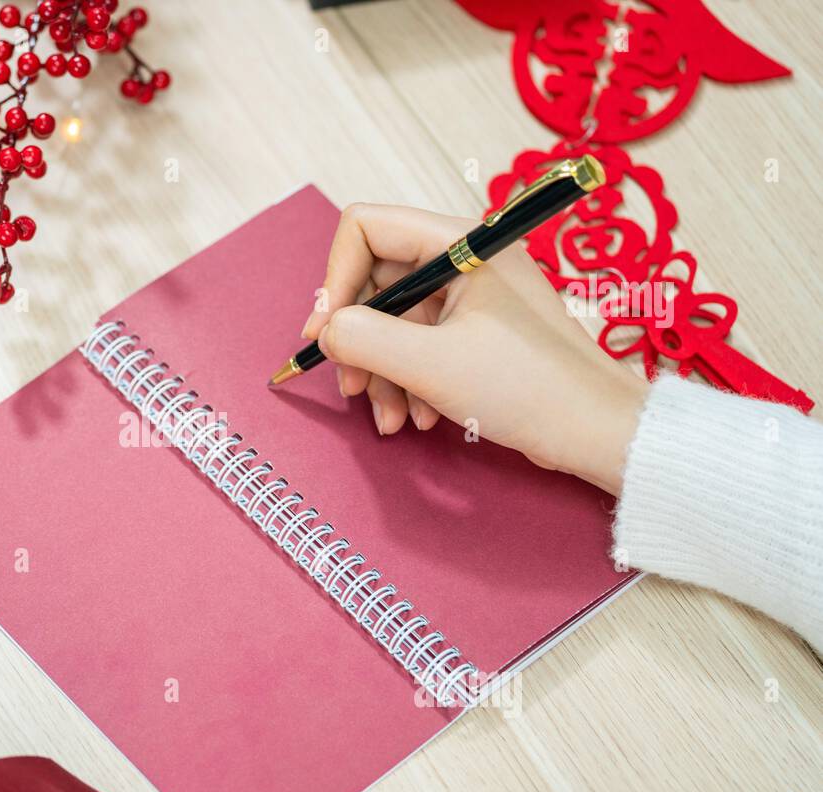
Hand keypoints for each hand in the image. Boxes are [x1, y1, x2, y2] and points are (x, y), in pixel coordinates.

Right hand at [302, 204, 647, 495]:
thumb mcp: (431, 365)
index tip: (324, 334)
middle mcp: (464, 260)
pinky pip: (419, 345)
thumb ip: (364, 338)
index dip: (335, 279)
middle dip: (358, 340)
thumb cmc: (530, 389)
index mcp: (461, 244)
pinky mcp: (476, 332)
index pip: (367, 229)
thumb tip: (325, 330)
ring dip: (381, 372)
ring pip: (393, 321)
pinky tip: (417, 418)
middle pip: (376, 282)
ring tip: (391, 419)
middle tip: (352, 388)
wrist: (597, 432)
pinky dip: (407, 382)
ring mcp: (471, 297)